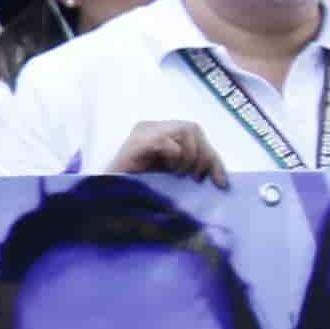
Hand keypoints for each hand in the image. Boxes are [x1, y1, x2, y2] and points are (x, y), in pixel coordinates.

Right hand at [103, 120, 227, 184]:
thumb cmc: (137, 191)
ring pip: (185, 130)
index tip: (221, 183)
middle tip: (195, 178)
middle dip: (203, 155)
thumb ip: (191, 170)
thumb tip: (222, 180)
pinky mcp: (136, 144)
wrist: (107, 200)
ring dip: (189, 156)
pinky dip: (175, 157)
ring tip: (177, 174)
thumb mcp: (170, 178)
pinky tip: (167, 172)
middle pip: (193, 128)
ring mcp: (142, 133)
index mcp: (157, 133)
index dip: (211, 157)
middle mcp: (149, 127)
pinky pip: (168, 143)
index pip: (195, 133)